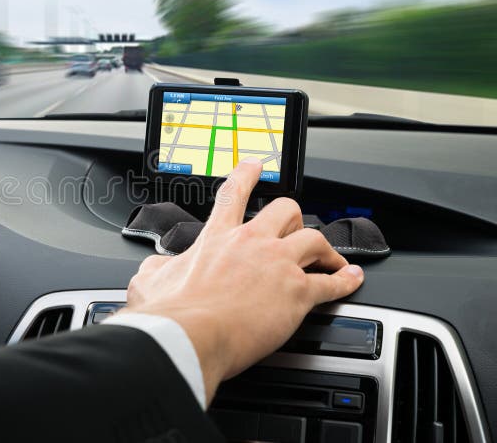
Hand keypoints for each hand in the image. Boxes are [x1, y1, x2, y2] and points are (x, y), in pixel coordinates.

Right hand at [123, 157, 363, 403]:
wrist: (191, 336)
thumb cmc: (172, 313)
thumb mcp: (150, 281)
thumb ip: (155, 268)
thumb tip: (152, 268)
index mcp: (217, 239)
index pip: (234, 195)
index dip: (246, 175)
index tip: (255, 165)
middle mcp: (251, 243)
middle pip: (287, 210)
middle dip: (295, 219)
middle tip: (296, 230)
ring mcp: (278, 265)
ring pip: (315, 240)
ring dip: (326, 249)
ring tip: (331, 259)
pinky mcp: (297, 293)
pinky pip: (331, 281)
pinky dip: (346, 280)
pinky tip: (351, 279)